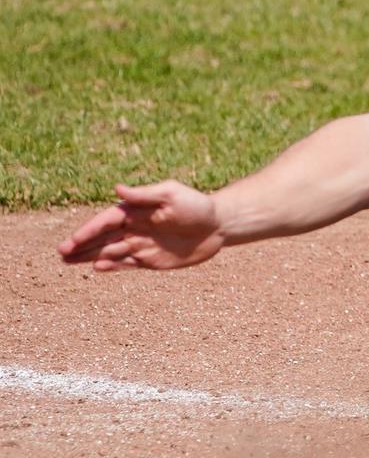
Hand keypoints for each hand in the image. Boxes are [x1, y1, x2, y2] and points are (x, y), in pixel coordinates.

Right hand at [58, 181, 226, 271]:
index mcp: (136, 211)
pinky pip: (127, 264)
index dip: (88, 231)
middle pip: (102, 238)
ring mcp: (141, 245)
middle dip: (81, 245)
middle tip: (61, 253)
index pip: (106, 222)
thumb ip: (145, 194)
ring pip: (110, 251)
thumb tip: (118, 189)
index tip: (72, 240)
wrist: (219, 225)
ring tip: (68, 262)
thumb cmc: (196, 205)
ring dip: (90, 256)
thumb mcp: (172, 194)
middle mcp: (134, 228)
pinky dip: (112, 266)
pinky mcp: (151, 260)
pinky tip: (97, 268)